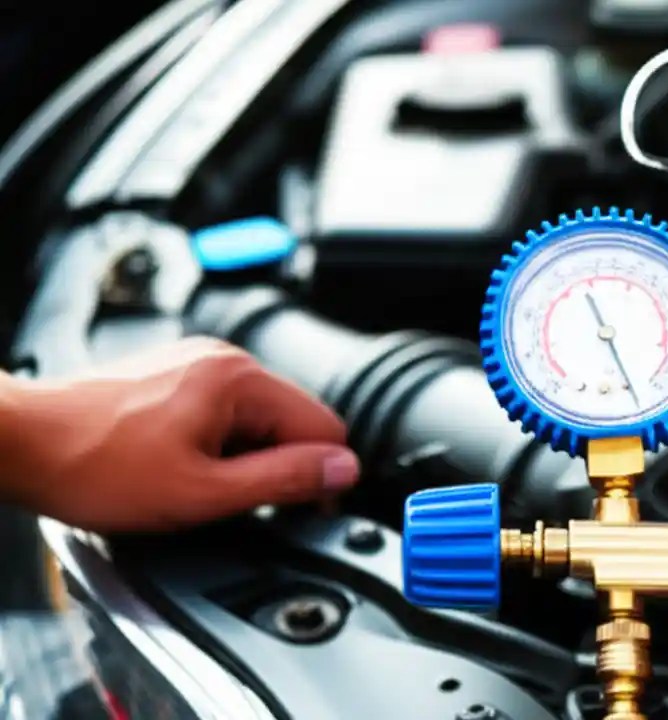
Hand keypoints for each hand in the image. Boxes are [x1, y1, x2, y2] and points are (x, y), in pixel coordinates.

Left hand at [0, 337, 358, 531]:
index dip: (320, 478)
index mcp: (241, 380)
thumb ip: (283, 480)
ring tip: (192, 481)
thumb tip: (343, 471)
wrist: (21, 443)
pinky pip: (225, 411)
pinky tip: (177, 463)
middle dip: (273, 466)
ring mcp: (198, 362)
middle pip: (293, 421)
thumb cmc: (94, 465)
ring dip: (242, 457)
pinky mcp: (176, 373)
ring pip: (258, 419)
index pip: (326, 428)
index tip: (295, 511)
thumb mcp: (203, 492)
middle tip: (226, 499)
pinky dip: (215, 443)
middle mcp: (225, 359)